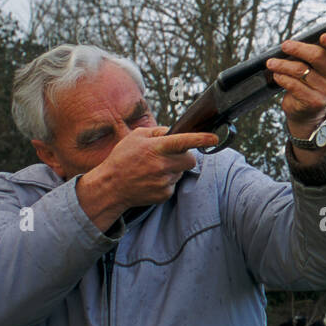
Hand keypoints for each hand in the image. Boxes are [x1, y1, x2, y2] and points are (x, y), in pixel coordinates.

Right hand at [79, 127, 217, 226]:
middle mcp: (162, 165)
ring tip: (154, 169)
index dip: (201, 139)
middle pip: (190, 160)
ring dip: (174, 168)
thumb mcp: (136, 137)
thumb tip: (174, 131)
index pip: (184, 141)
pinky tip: (152, 179)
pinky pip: (174, 184)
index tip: (215, 138)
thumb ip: (157, 132)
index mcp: (156, 148)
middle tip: (171, 156)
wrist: (110, 187)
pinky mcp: (164, 194)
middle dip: (185, 156)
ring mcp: (164, 181)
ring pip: (182, 172)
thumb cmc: (122, 159)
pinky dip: (167, 180)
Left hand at [266, 33, 325, 135]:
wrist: (307, 110)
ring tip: (272, 63)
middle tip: (285, 45)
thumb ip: (315, 52)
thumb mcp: (318, 66)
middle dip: (298, 48)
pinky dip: (282, 77)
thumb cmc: (311, 79)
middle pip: (318, 56)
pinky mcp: (315, 102)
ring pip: (300, 70)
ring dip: (282, 64)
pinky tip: (277, 75)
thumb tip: (294, 42)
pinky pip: (294, 84)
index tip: (323, 36)